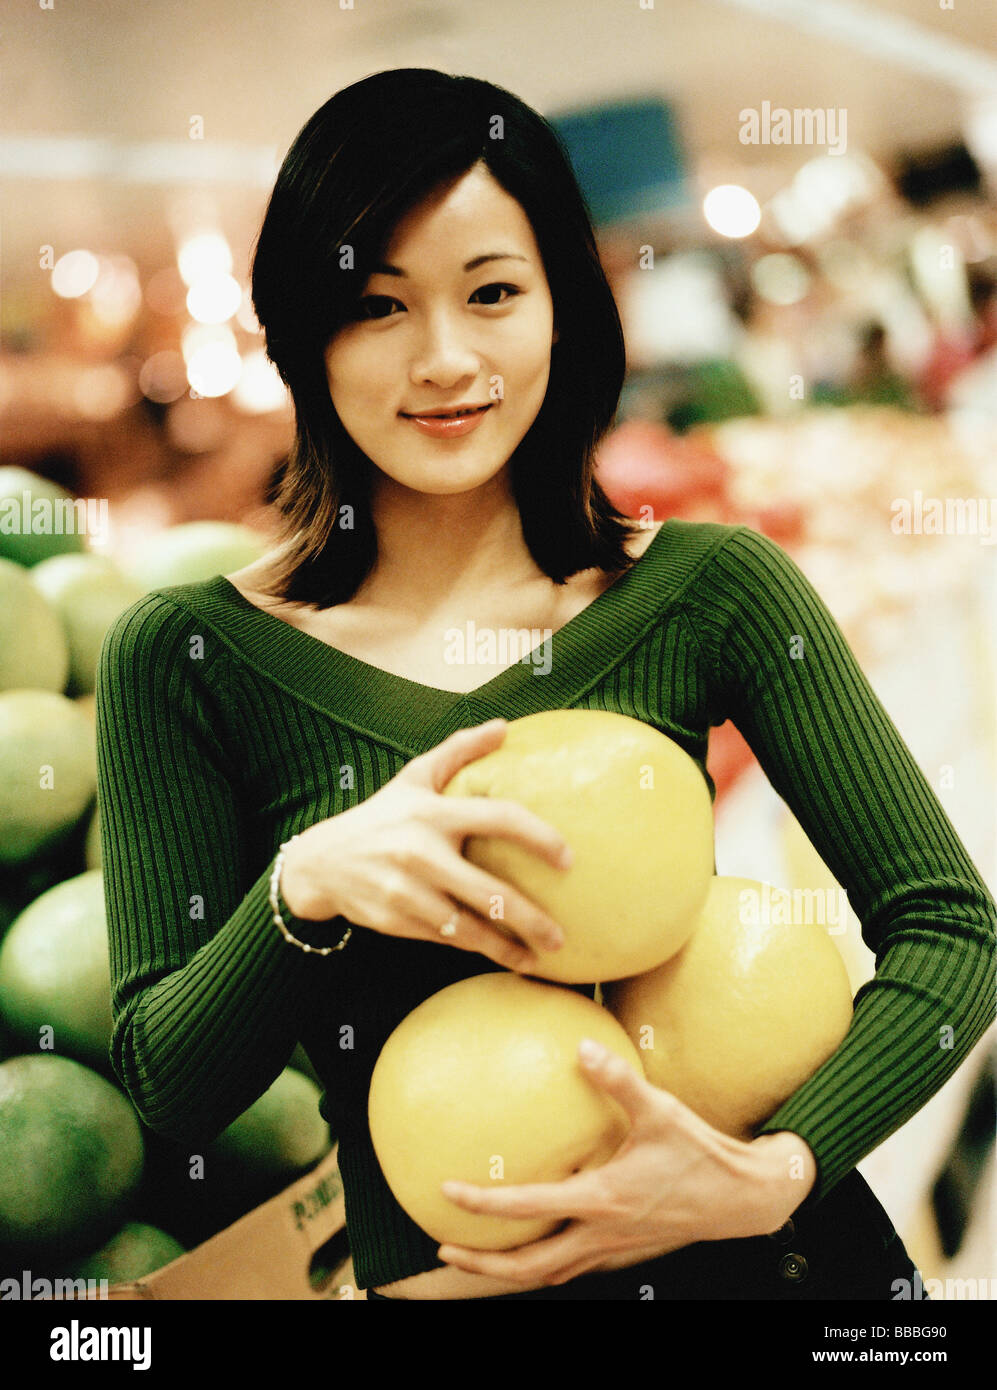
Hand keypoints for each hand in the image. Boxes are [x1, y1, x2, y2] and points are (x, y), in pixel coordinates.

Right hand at [280, 719, 572, 972]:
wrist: (321, 862)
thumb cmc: (381, 816)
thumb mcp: (414, 778)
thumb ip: (458, 752)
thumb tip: (503, 727)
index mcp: (433, 812)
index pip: (497, 818)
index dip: (538, 837)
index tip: (568, 858)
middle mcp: (421, 851)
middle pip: (488, 890)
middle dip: (529, 918)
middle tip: (560, 937)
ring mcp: (407, 890)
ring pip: (467, 926)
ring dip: (505, 947)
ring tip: (536, 960)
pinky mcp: (395, 919)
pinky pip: (445, 938)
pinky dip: (474, 948)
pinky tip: (500, 956)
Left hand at [435, 1040, 810, 1288]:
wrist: (744, 1199)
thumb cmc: (701, 1154)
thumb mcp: (661, 1111)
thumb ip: (619, 1080)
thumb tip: (581, 1048)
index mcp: (603, 1199)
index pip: (529, 1208)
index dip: (483, 1204)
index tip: (447, 1192)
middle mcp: (602, 1233)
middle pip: (529, 1266)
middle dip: (483, 1266)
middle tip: (444, 1250)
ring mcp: (614, 1249)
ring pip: (550, 1273)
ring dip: (509, 1271)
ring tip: (476, 1256)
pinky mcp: (625, 1251)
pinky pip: (573, 1267)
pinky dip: (544, 1263)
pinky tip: (534, 1242)